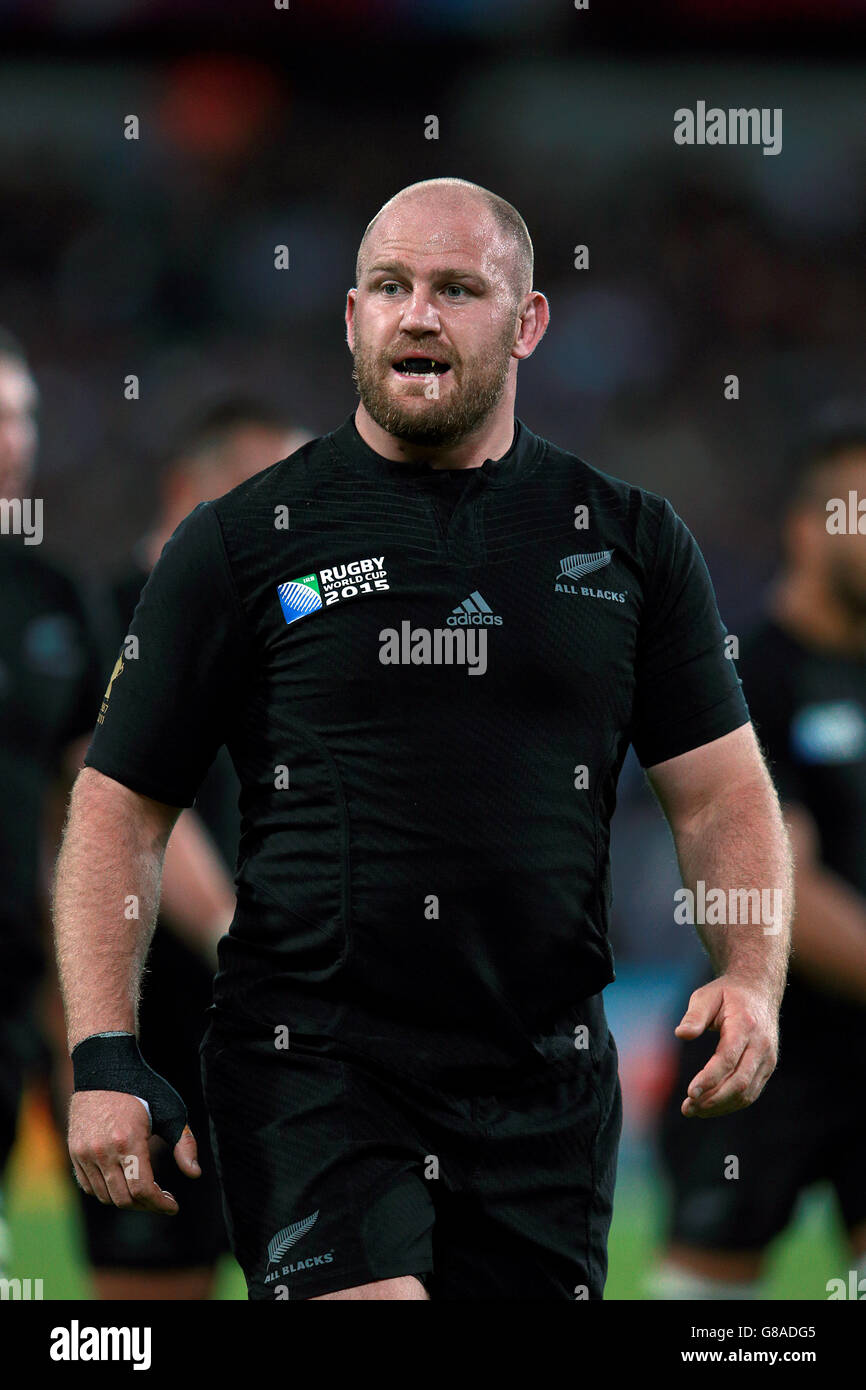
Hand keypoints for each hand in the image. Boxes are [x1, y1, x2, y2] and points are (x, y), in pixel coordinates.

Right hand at [68, 1091, 199, 1212]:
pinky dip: (107, 1192)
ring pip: (105, 1196)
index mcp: (127, 1140)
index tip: (173, 1206)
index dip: (160, 1203)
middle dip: (147, 1205)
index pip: (142, 1189)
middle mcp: (102, 1150)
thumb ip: (185, 1143)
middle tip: (162, 1199)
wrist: (105, 1068)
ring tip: (145, 1192)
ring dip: (127, 1201)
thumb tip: (195, 1174)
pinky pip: (89, 1186)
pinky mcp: (74, 1152)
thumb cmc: (143, 1089)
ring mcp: (84, 1153)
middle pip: (124, 1199)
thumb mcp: (171, 1110)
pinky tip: (124, 1183)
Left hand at [675, 976, 778, 1117]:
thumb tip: (681, 1034)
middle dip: (713, 1099)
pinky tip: (709, 1105)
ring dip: (720, 1106)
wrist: (758, 991)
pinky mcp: (767, 1068)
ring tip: (694, 1110)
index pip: (728, 1058)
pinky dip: (730, 1103)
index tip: (690, 1093)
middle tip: (687, 1108)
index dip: (710, 1078)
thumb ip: (694, 1015)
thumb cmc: (726, 994)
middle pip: (739, 1082)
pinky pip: (751, 1092)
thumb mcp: (706, 996)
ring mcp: (768, 1059)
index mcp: (745, 1025)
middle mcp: (761, 1045)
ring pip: (746, 1093)